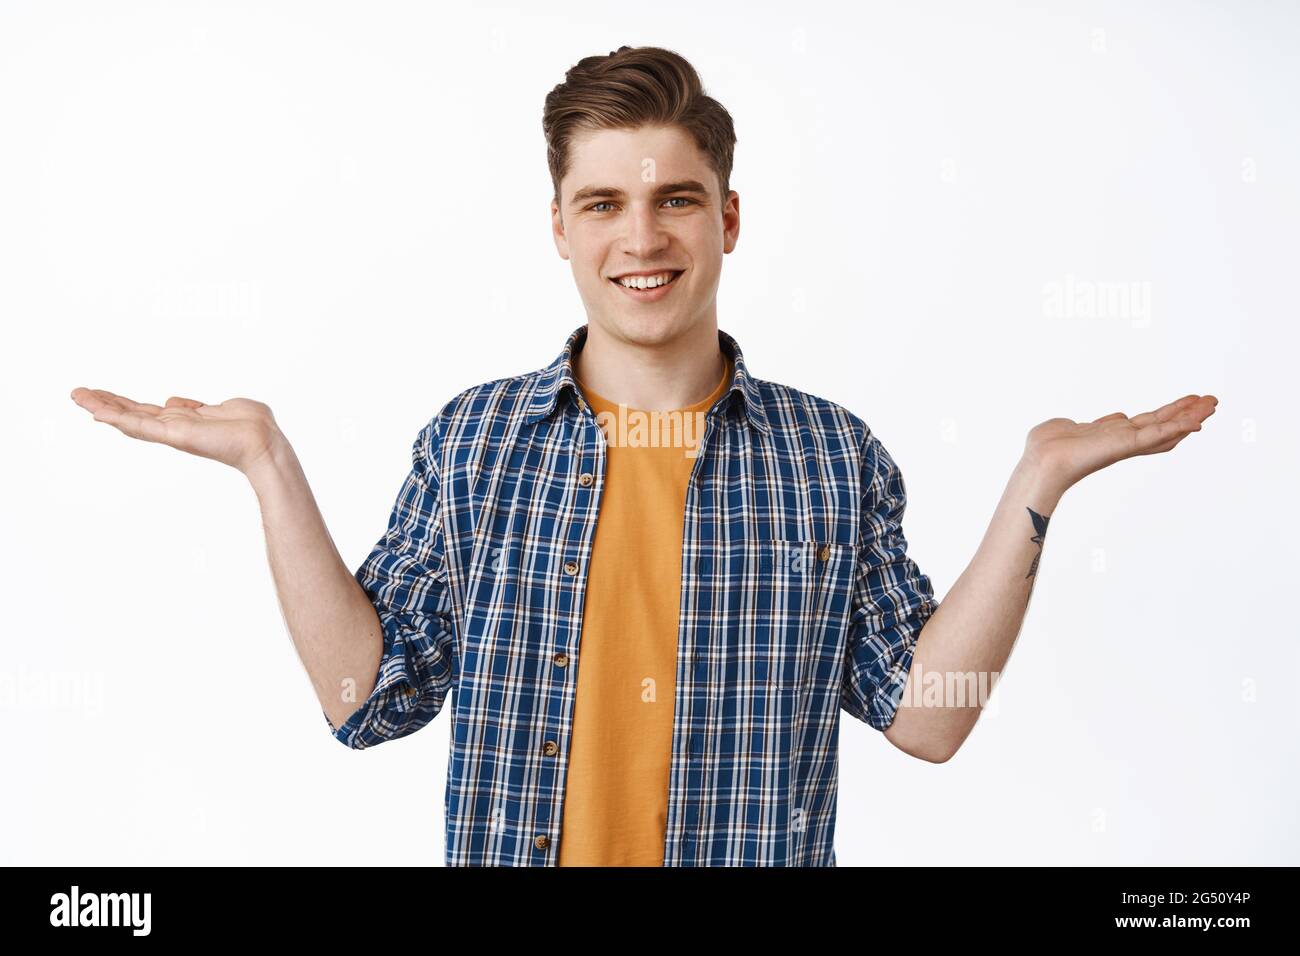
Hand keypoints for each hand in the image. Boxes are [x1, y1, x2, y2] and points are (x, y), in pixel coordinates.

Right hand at [69, 388, 284, 475]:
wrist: (264, 442)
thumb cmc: (253, 425)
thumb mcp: (221, 407)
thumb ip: (195, 406)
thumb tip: (173, 401)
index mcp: (185, 420)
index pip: (148, 411)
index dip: (124, 404)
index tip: (102, 396)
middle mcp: (175, 428)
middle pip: (133, 414)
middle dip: (105, 404)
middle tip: (78, 394)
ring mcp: (172, 433)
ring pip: (129, 420)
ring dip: (102, 408)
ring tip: (77, 397)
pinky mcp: (174, 435)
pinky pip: (140, 426)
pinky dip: (117, 417)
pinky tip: (96, 411)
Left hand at [1024, 393, 1217, 490]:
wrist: (1041, 461)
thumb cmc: (1047, 447)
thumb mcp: (1071, 427)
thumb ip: (1092, 423)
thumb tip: (1103, 418)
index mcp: (1112, 434)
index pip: (1148, 423)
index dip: (1170, 415)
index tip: (1190, 405)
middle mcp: (1123, 439)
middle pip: (1163, 424)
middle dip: (1187, 413)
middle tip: (1212, 401)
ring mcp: (1127, 443)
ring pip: (1166, 427)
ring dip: (1191, 417)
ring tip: (1212, 405)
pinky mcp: (1127, 444)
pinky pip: (1158, 434)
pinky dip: (1179, 427)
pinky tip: (1197, 421)